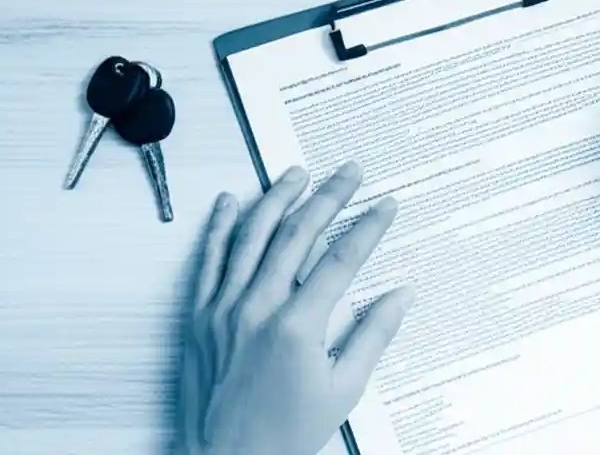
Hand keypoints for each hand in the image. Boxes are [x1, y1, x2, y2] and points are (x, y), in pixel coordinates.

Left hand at [176, 162, 414, 454]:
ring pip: (253, 236)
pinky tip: (231, 202)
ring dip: (278, 198)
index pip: (342, 259)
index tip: (385, 204)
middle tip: (350, 172)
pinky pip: (208, 259)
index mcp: (298, 327)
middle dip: (330, 196)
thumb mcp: (342, 390)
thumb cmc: (284, 434)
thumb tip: (401, 295)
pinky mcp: (198, 316)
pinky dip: (220, 227)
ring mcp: (223, 308)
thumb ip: (373, 336)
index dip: (368, 227)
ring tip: (298, 173)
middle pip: (299, 234)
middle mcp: (258, 309)